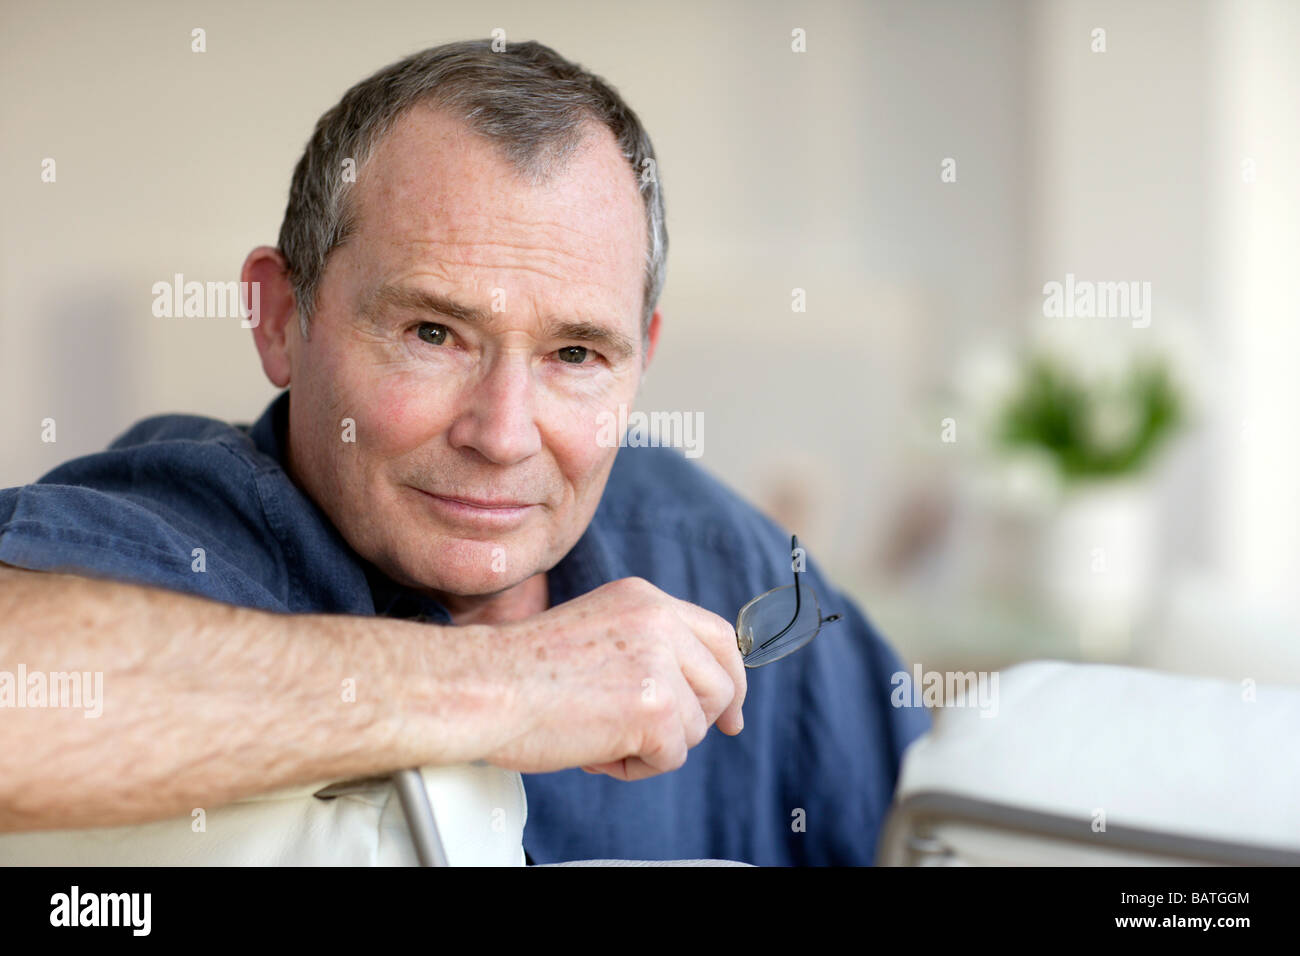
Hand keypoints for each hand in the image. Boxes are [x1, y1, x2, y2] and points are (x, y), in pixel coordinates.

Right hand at [481, 577, 746, 780]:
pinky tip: (595, 751)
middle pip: (721, 682)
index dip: (730, 679)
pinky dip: (635, 767)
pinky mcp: (654, 708)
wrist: (483, 686)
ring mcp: (660, 664)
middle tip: (663, 741)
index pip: (719, 636)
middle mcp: (659, 622)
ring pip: (695, 726)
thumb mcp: (595, 632)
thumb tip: (690, 691)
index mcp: (644, 600)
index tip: (729, 711)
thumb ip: (644, 646)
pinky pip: (671, 756)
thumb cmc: (519, 671)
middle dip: (702, 719)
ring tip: (600, 737)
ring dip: (653, 746)